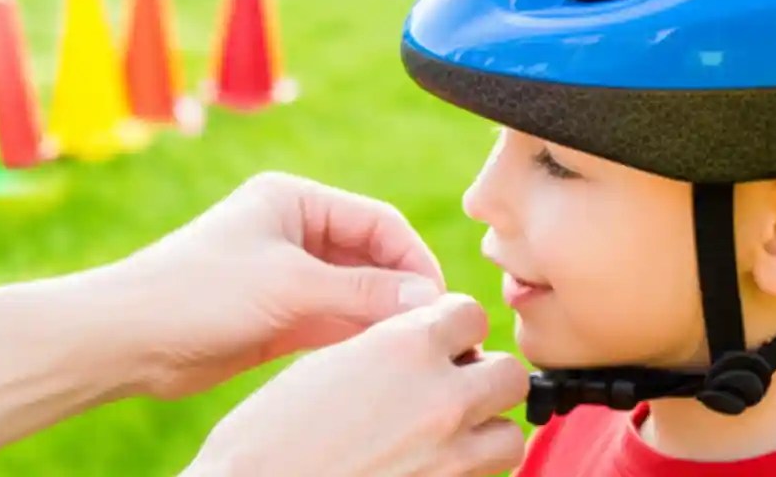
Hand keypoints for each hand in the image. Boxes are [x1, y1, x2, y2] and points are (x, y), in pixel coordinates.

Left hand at [120, 172, 445, 398]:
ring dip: (383, 321)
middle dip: (402, 294)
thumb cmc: (196, 292)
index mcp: (293, 200)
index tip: (440, 303)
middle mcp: (293, 232)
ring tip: (414, 355)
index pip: (378, 221)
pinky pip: (333, 325)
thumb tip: (429, 298)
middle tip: (436, 336)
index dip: (414, 260)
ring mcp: (286, 277)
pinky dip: (357, 340)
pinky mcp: (278, 317)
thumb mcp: (287, 287)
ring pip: (355, 296)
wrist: (128, 339)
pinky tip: (378, 363)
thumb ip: (361, 293)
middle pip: (371, 259)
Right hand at [185, 294, 529, 476]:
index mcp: (403, 349)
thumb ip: (384, 350)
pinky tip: (429, 467)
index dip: (454, 326)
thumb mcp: (324, 366)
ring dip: (483, 431)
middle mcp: (439, 400)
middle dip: (482, 377)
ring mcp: (451, 459)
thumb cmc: (266, 435)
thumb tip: (420, 348)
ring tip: (445, 434)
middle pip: (508, 374)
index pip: (471, 314)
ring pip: (508, 435)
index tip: (438, 341)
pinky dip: (466, 471)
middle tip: (449, 387)